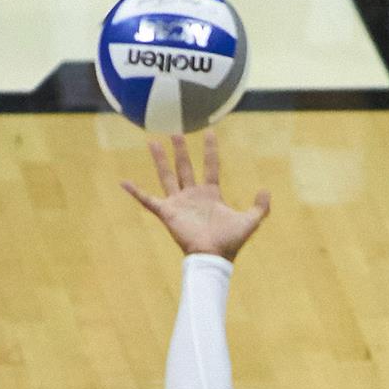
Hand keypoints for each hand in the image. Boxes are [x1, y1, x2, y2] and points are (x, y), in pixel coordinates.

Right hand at [122, 132, 270, 259]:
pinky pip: (148, 200)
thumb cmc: (230, 242)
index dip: (210, 150)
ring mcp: (178, 203)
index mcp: (211, 194)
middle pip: (185, 167)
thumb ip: (260, 207)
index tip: (209, 132)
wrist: (213, 256)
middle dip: (181, 150)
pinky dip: (135, 192)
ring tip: (153, 142)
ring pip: (167, 176)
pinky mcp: (167, 213)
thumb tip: (265, 190)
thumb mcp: (250, 221)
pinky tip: (123, 182)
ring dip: (160, 160)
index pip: (211, 166)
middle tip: (176, 132)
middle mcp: (193, 195)